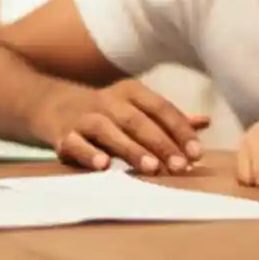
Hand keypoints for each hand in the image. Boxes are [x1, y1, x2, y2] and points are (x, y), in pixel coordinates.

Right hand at [49, 79, 209, 174]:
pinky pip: (76, 143)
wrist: (53, 105)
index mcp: (131, 92)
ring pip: (109, 131)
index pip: (161, 108)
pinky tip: (103, 165)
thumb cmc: (107, 112)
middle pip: (138, 121)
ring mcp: (84, 117)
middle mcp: (108, 101)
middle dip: (161, 144)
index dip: (180, 129)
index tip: (197, 152)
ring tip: (151, 168)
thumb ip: (168, 118)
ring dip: (131, 149)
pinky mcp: (63, 134)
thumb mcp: (136, 108)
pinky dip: (89, 153)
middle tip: (180, 166)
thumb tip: (205, 122)